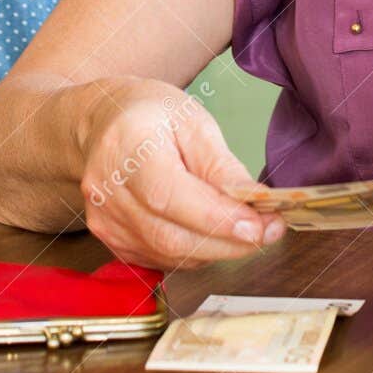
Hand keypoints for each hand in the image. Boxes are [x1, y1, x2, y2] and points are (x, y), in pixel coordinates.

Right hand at [76, 80, 286, 269]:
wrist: (105, 121)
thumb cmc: (152, 114)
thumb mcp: (194, 121)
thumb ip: (222, 165)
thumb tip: (255, 203)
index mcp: (126, 147)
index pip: (170, 196)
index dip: (217, 219)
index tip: (260, 226)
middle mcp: (107, 190)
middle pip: (170, 236)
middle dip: (227, 242)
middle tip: (268, 232)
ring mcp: (104, 219)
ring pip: (168, 254)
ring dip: (215, 250)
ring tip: (246, 230)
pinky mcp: (110, 240)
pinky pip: (160, 258)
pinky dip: (193, 252)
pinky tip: (211, 232)